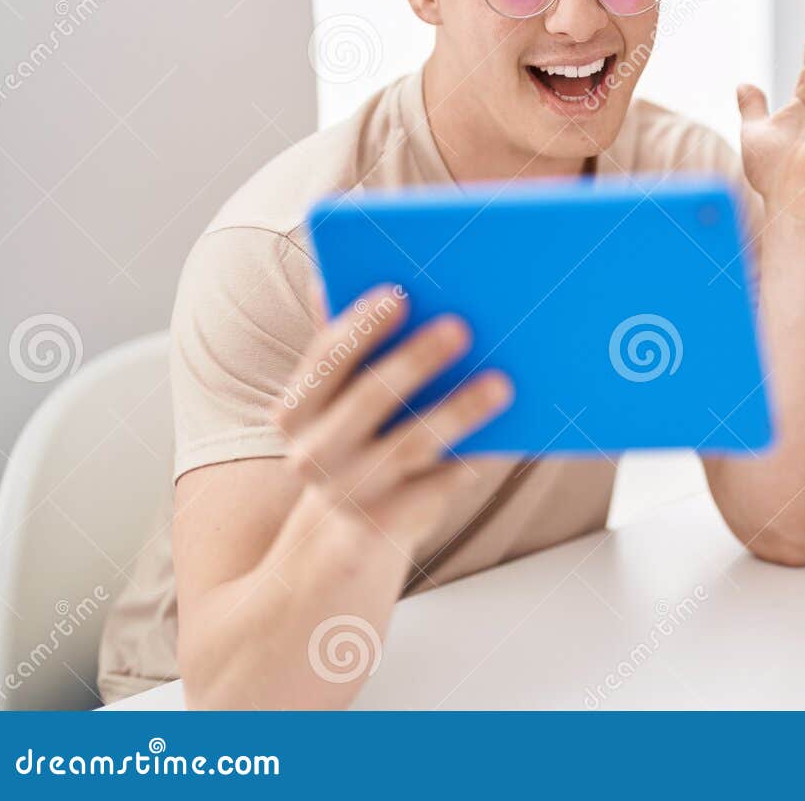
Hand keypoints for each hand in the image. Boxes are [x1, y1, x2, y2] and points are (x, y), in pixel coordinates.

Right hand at [272, 285, 517, 557]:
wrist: (355, 526)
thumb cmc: (361, 432)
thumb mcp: (345, 393)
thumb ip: (349, 342)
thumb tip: (337, 276)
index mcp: (297, 408)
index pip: (326, 357)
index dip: (362, 325)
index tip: (399, 292)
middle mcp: (312, 452)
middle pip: (370, 398)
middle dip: (415, 360)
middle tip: (461, 327)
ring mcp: (350, 492)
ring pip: (411, 444)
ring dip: (459, 410)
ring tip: (502, 383)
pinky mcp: (390, 522)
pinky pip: (439, 485)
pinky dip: (473, 457)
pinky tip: (507, 435)